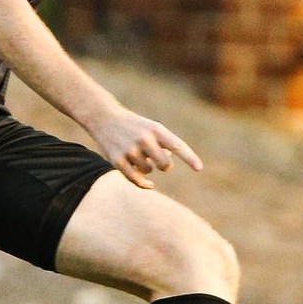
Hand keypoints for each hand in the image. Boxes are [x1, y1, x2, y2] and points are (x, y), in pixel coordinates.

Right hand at [88, 105, 204, 188]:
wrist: (103, 118)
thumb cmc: (133, 125)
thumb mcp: (150, 127)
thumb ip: (163, 143)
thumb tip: (168, 162)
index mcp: (155, 129)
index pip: (176, 145)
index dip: (189, 158)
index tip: (199, 168)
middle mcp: (143, 138)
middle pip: (165, 165)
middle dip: (164, 165)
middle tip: (160, 161)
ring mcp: (130, 150)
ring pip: (149, 171)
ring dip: (147, 168)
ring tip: (138, 156)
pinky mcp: (117, 160)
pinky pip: (135, 179)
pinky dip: (144, 184)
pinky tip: (150, 185)